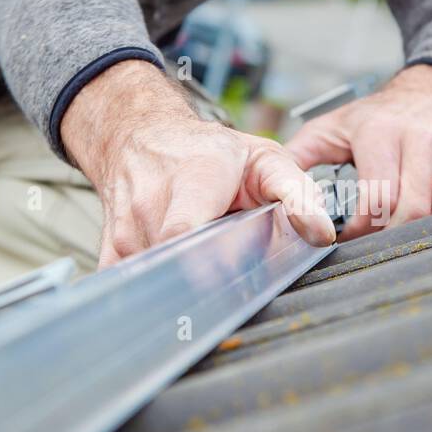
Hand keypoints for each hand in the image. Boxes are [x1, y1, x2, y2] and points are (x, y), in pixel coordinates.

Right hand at [61, 60, 335, 267]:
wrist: (143, 135)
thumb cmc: (210, 152)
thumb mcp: (265, 159)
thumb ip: (297, 194)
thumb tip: (321, 231)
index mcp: (191, 179)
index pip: (184, 230)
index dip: (205, 264)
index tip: (227, 284)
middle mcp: (150, 203)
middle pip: (175, 263)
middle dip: (205, 280)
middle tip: (228, 282)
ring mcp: (125, 227)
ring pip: (155, 279)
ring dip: (183, 284)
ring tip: (202, 268)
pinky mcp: (110, 247)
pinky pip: (126, 285)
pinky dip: (149, 295)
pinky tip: (170, 290)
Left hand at [286, 65, 431, 238]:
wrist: (428, 92)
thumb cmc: (375, 118)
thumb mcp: (332, 127)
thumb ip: (298, 155)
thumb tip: (267, 188)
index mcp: (381, 133)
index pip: (377, 196)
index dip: (361, 229)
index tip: (348, 240)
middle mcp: (423, 140)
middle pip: (413, 207)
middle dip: (392, 235)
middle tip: (377, 246)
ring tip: (412, 239)